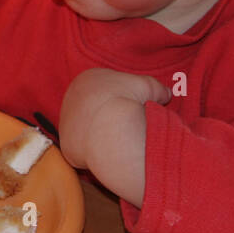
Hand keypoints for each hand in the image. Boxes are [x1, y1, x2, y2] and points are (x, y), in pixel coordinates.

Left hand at [59, 68, 171, 206]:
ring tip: (118, 141)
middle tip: (124, 126)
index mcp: (87, 79)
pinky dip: (94, 151)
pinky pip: (83, 148)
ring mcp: (66, 122)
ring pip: (85, 128)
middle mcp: (71, 98)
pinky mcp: (65, 144)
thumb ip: (157, 89)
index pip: (102, 88)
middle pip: (91, 108)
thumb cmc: (128, 101)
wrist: (110, 128)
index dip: (119, 98)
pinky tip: (108, 153)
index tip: (131, 108)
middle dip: (106, 116)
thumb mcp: (148, 87)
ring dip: (98, 134)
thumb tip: (167, 95)